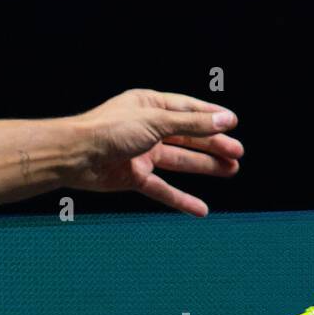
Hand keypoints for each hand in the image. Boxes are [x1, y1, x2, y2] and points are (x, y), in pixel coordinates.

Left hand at [70, 89, 242, 215]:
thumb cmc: (109, 130)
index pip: (187, 108)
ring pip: (179, 161)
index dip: (211, 116)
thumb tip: (226, 119)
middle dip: (213, 145)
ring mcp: (140, 153)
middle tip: (238, 154)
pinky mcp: (133, 176)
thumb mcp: (156, 122)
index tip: (234, 123)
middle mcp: (146, 128)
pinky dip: (181, 199)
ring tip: (231, 171)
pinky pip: (162, 188)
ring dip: (204, 167)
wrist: (75, 155)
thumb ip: (192, 124)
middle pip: (187, 136)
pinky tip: (201, 209)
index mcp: (149, 105)